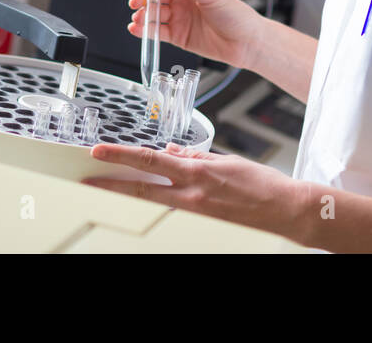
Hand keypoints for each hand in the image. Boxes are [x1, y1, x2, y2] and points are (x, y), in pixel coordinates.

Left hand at [84, 142, 305, 241]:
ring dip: (130, 194)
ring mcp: (195, 211)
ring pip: (153, 200)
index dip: (120, 155)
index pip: (149, 159)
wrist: (285, 209)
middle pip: (141, 187)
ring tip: (108, 190)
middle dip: (110, 183)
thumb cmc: (261, 183)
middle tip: (86, 179)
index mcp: (197, 171)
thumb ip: (195, 155)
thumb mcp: (226, 160)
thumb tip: (172, 149)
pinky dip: (159, 201)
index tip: (98, 152)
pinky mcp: (202, 222)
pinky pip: (173, 208)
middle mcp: (192, 192)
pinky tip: (151, 197)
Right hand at [127, 0, 262, 68]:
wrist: (247, 44)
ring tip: (139, 19)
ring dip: (142, 13)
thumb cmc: (236, 15)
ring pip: (152, 11)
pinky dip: (144, 30)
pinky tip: (137, 29)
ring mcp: (178, 15)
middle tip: (136, 2)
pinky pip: (155, 30)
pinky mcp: (176, 34)